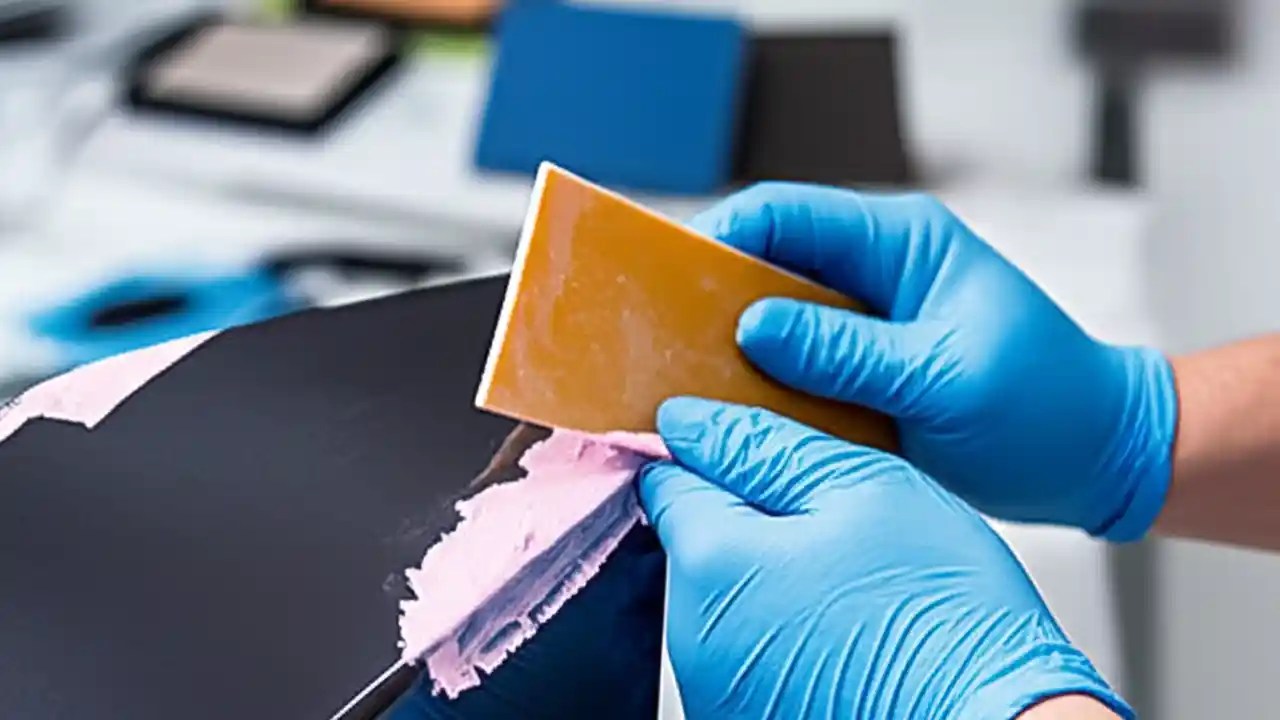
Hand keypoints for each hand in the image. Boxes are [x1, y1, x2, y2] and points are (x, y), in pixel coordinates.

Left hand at [639, 397, 1129, 718]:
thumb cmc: (947, 616)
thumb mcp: (865, 489)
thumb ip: (763, 448)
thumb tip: (689, 422)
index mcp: (712, 564)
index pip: (667, 480)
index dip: (716, 454)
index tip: (771, 459)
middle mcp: (692, 636)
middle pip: (694, 540)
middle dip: (749, 516)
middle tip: (836, 520)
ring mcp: (715, 687)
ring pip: (722, 595)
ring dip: (767, 575)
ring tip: (849, 581)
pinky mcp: (743, 716)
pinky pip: (746, 649)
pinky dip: (781, 629)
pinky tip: (843, 629)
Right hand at [691, 184, 1177, 539]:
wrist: (1095, 459)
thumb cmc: (1044, 408)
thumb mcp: (943, 378)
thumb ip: (845, 354)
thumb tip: (751, 328)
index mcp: (901, 242)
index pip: (788, 214)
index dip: (722, 238)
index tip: (669, 284)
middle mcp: (876, 271)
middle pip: (770, 263)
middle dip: (715, 300)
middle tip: (666, 345)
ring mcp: (868, 321)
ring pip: (775, 318)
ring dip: (735, 350)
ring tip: (690, 385)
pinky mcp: (864, 368)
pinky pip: (796, 366)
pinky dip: (766, 387)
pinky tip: (736, 416)